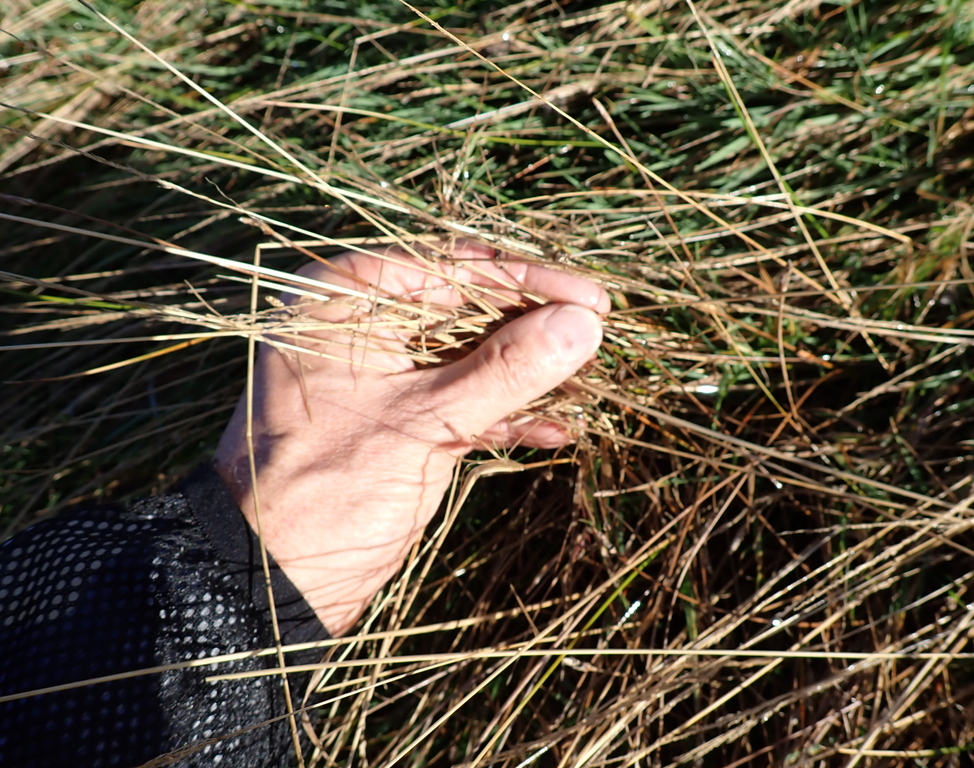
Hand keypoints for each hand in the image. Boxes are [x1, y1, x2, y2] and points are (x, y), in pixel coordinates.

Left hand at [214, 240, 608, 635]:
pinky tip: (553, 429)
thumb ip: (504, 371)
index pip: (451, 268)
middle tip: (598, 332)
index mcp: (343, 299)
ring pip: (468, 356)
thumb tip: (582, 325)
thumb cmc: (327, 489)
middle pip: (465, 308)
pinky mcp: (395, 420)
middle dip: (532, 326)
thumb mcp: (422, 422)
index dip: (526, 281)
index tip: (590, 297)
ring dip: (525, 371)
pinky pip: (460, 400)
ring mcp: (378, 374)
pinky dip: (503, 414)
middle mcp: (359, 326)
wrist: (272, 582)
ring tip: (587, 380)